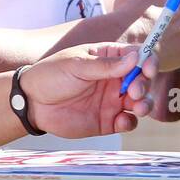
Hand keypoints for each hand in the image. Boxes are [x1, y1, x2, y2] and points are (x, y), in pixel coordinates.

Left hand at [21, 42, 156, 136]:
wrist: (31, 103)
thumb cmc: (51, 76)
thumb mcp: (77, 65)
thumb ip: (106, 65)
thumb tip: (135, 58)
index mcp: (109, 58)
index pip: (138, 56)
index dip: (148, 61)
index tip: (148, 69)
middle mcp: (115, 79)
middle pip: (143, 80)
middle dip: (145, 84)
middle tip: (135, 91)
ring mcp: (112, 100)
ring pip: (141, 102)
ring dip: (145, 104)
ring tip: (137, 107)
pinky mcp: (107, 121)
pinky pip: (127, 122)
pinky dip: (130, 122)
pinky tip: (122, 121)